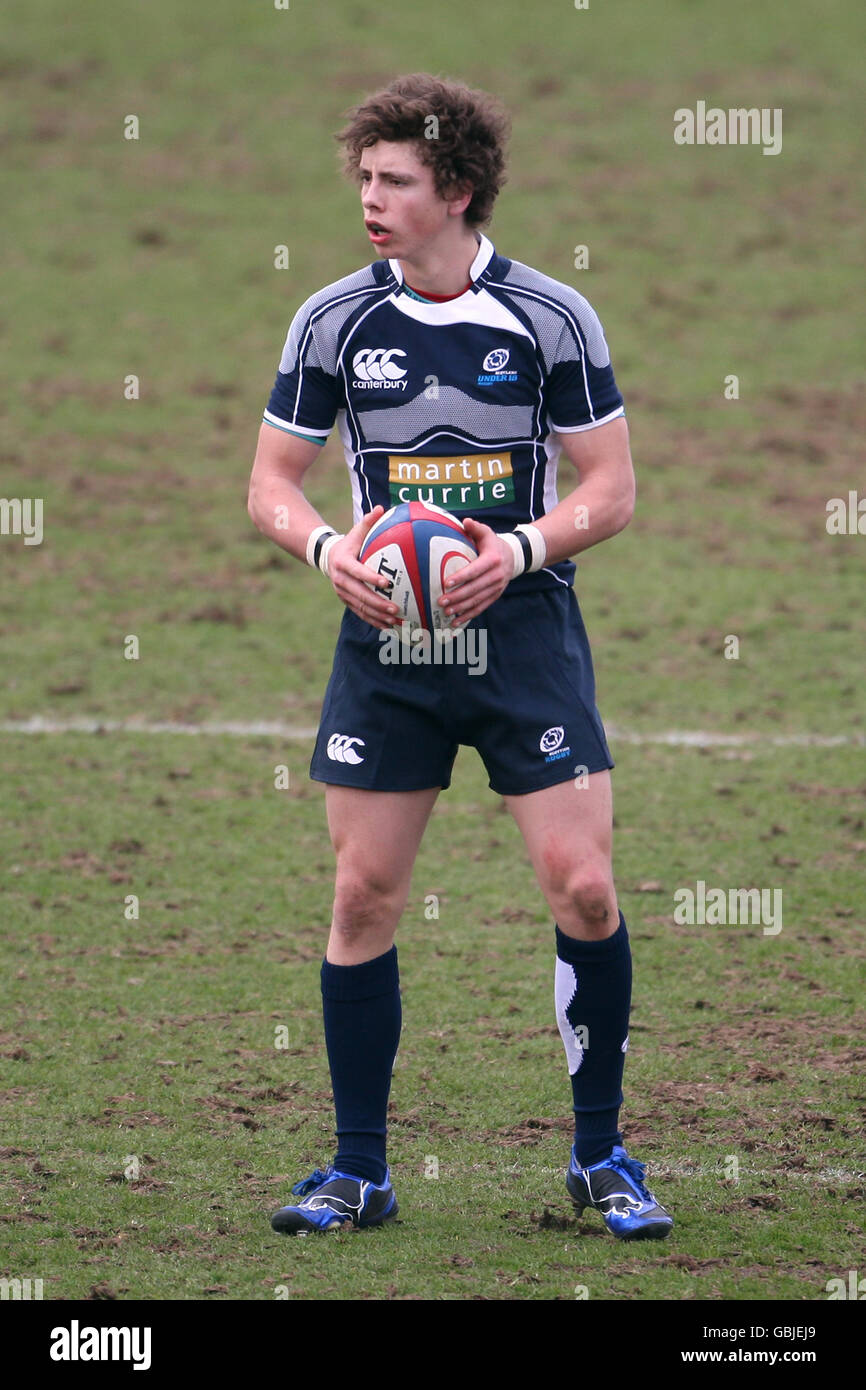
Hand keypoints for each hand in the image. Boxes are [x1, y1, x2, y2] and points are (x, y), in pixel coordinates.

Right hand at [327, 506, 399, 629]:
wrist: (328, 558)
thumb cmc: (349, 544)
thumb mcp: (356, 532)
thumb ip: (368, 521)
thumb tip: (382, 508)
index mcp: (343, 563)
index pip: (358, 572)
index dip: (370, 578)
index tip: (386, 583)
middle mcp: (340, 580)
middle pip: (360, 595)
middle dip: (378, 604)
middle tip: (396, 609)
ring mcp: (342, 593)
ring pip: (360, 607)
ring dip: (378, 615)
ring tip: (396, 620)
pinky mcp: (345, 601)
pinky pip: (360, 613)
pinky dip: (373, 620)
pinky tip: (388, 627)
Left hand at [438, 517, 512, 626]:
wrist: (514, 557)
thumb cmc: (493, 544)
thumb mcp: (487, 533)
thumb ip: (475, 528)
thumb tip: (465, 521)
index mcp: (492, 560)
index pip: (476, 570)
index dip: (462, 577)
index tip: (447, 582)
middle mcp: (496, 575)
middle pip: (474, 588)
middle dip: (457, 596)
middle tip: (441, 601)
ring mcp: (496, 588)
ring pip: (477, 600)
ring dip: (461, 608)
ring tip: (446, 612)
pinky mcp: (495, 596)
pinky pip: (481, 608)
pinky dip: (468, 615)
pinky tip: (456, 621)